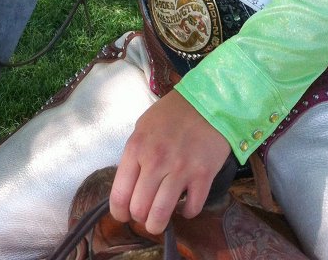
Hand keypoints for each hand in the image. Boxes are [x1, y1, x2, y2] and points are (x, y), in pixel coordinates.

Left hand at [109, 90, 229, 235]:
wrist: (207, 102)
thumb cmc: (171, 114)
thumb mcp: (142, 127)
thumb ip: (135, 155)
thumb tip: (129, 184)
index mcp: (136, 148)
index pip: (119, 195)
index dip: (119, 212)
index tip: (124, 215)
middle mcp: (155, 162)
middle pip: (139, 210)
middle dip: (139, 219)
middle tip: (144, 215)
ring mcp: (180, 170)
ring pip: (161, 215)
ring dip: (158, 224)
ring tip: (159, 221)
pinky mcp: (203, 176)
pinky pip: (191, 209)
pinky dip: (187, 213)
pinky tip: (184, 206)